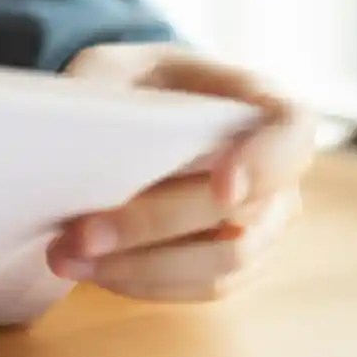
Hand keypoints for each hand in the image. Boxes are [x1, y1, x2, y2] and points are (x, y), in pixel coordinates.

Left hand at [48, 43, 316, 300]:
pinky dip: (142, 283)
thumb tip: (80, 137)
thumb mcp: (108, 69)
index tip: (222, 187)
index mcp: (254, 102)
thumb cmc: (127, 84)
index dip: (266, 160)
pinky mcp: (231, 263)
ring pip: (221, 263)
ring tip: (66, 258)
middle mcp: (274, 170)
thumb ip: (103, 93)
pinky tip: (88, 271)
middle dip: (154, 225)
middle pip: (239, 210)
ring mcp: (261, 222)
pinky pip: (200, 287)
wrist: (126, 118)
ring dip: (140, 266)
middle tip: (80, 234)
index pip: (291, 128)